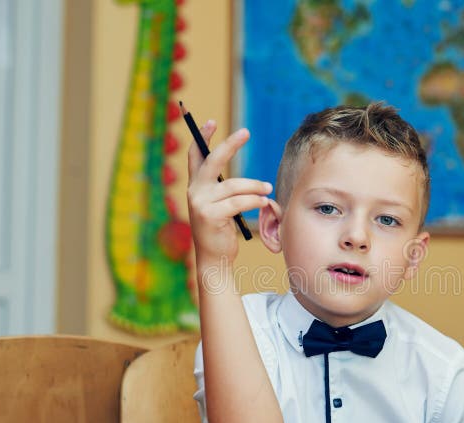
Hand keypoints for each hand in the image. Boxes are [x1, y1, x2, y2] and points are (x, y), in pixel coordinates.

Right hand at [187, 122, 271, 266]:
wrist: (214, 259)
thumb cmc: (220, 231)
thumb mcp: (219, 207)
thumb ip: (224, 190)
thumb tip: (251, 181)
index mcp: (196, 186)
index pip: (195, 156)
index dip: (201, 138)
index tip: (211, 121)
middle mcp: (194, 192)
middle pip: (213, 161)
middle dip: (229, 145)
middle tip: (246, 132)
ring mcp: (200, 204)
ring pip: (234, 186)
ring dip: (255, 186)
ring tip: (268, 188)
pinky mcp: (210, 216)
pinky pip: (238, 202)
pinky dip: (254, 200)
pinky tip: (264, 201)